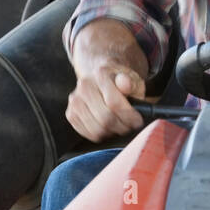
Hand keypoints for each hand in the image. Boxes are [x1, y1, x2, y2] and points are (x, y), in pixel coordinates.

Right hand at [65, 20, 153, 142]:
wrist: (101, 79)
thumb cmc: (120, 83)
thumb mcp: (132, 79)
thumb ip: (132, 83)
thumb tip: (125, 83)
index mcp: (101, 74)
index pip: (114, 103)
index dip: (129, 116)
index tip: (138, 121)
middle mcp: (84, 85)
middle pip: (105, 118)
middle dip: (122, 127)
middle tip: (131, 126)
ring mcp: (75, 100)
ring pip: (96, 129)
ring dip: (112, 133)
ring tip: (121, 127)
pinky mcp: (71, 114)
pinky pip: (88, 134)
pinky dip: (101, 135)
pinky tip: (109, 128)